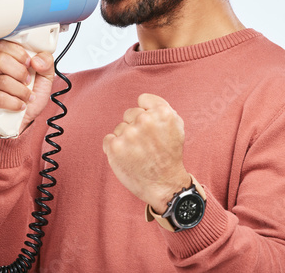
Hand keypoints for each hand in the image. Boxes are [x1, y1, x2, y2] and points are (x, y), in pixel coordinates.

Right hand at [0, 40, 54, 137]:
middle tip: (28, 82)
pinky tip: (19, 106)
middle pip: (0, 59)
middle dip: (20, 73)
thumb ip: (46, 63)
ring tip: (27, 97)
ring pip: (2, 80)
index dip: (20, 53)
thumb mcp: (43, 79)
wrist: (20, 123)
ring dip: (21, 92)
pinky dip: (14, 103)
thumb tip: (37, 60)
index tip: (30, 64)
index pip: (3, 44)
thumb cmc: (26, 98)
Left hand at [102, 93, 190, 212]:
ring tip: (140, 154)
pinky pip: (109, 139)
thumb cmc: (169, 154)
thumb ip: (160, 108)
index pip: (143, 100)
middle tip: (147, 144)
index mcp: (163, 113)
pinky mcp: (114, 147)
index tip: (152, 127)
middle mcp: (145, 121)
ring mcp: (129, 134)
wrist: (165, 185)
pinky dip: (115, 148)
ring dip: (126, 139)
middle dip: (136, 126)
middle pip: (130, 113)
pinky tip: (128, 158)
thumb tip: (142, 100)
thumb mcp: (176, 126)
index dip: (147, 113)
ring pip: (120, 128)